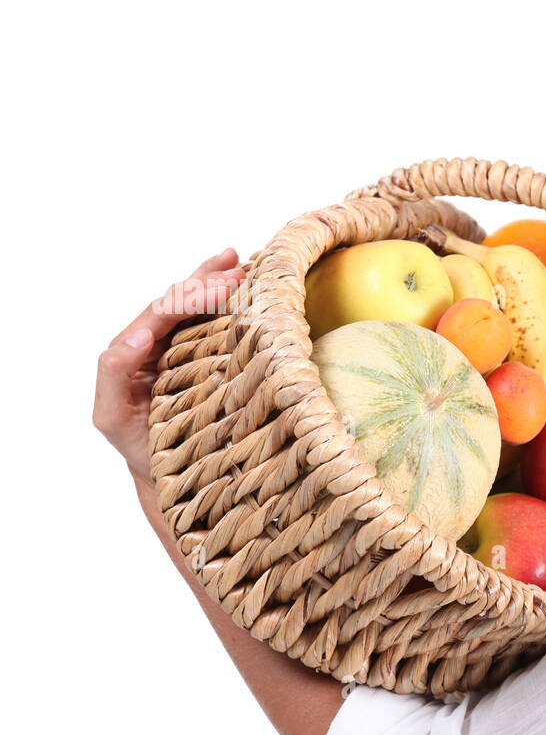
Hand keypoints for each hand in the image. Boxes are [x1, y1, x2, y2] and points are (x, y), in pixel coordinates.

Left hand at [94, 248, 246, 482]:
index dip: (189, 298)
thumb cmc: (138, 446)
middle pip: (180, 301)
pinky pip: (214, 325)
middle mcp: (157, 343)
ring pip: (197, 306)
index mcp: (134, 349)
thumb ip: (114, 372)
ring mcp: (181, 349)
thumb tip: (139, 334)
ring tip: (238, 261)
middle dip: (207, 282)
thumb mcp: (111, 414)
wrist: (166, 472)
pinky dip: (228, 301)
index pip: (161, 313)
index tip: (220, 289)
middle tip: (236, 271)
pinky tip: (245, 280)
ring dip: (217, 281)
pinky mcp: (205, 360)